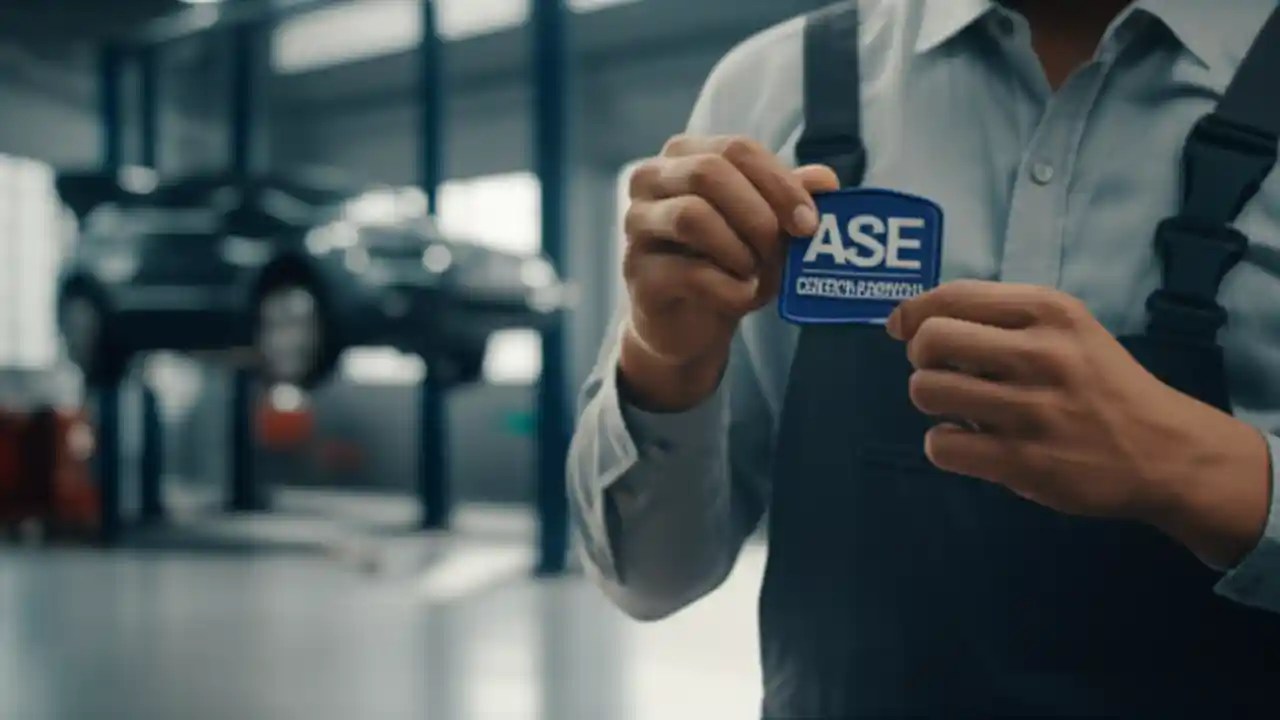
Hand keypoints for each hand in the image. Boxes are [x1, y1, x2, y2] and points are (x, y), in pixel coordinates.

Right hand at [620, 134, 838, 410]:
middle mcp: (651, 180)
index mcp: (684, 155)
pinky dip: (729, 289)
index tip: (809, 223)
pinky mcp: (637, 272)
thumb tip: (826, 181)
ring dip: (740, 250)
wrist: (688, 325)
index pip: (736, 149)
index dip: (779, 183)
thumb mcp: (764, 227)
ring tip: (757, 274)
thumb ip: (790, 198)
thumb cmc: (726, 263)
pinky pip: (689, 272)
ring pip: (692, 216)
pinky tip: (743, 297)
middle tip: (783, 249)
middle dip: (759, 215)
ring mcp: (636, 224)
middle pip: (709, 172)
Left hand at [887, 280, 1271, 567]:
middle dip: (922, 358)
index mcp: (1049, 312)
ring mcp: (1031, 410)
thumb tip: (909, 319)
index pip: (951, 296)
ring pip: (927, 391)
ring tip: (962, 408)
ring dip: (932, 401)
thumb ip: (998, 317)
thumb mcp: (1066, 329)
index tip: (903, 329)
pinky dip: (944, 445)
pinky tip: (970, 443)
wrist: (1164, 451)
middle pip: (930, 341)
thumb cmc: (1101, 384)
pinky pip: (941, 445)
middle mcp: (1040, 354)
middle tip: (944, 372)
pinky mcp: (1023, 461)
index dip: (912, 313)